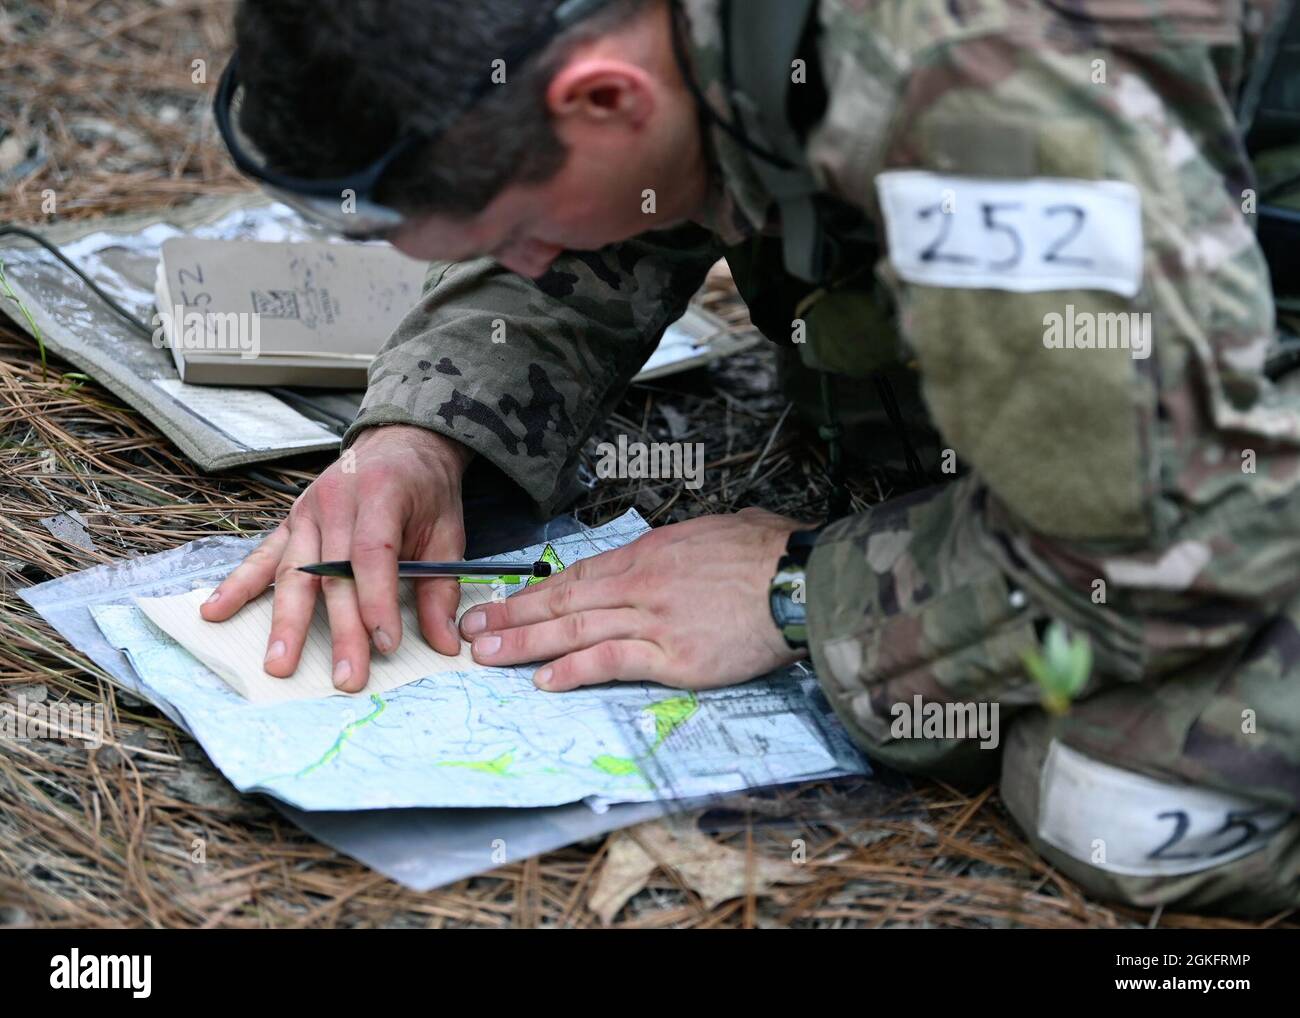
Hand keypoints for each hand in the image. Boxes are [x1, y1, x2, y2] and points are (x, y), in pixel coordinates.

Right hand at [201, 425, 472, 691]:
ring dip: (286, 621)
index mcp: (380, 493)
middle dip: (338, 629)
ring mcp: (306, 511)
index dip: (377, 601)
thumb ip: (440, 588)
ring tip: (278, 664)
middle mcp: (335, 500)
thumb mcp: (447, 531)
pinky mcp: (290, 522)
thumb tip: (446, 643)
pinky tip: (214, 613)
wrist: (399, 445)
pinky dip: (238, 586)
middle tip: (344, 677)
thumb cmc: (425, 491)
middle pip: (332, 573)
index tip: (387, 644)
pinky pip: (262, 557)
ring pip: (294, 572)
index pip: (372, 554)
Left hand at [457, 508, 808, 691]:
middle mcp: (640, 584)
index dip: (534, 591)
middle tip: (471, 630)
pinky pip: (612, 662)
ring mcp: (653, 621)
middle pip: (562, 600)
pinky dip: (574, 670)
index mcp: (648, 553)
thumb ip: (688, 543)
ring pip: (575, 630)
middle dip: (511, 616)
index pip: (576, 574)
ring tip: (487, 656)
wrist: (799, 579)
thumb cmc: (768, 551)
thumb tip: (686, 546)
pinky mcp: (673, 657)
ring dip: (526, 644)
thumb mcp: (717, 529)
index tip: (503, 601)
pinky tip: (544, 680)